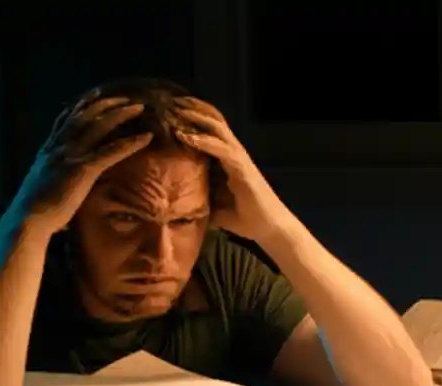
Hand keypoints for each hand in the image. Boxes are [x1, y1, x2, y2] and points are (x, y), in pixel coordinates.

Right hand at [4, 96, 152, 237]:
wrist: (27, 220)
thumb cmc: (32, 212)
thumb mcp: (41, 186)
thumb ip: (51, 177)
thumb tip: (58, 183)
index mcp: (47, 151)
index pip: (64, 121)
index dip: (80, 106)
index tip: (94, 96)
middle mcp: (58, 148)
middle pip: (83, 116)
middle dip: (104, 104)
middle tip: (123, 98)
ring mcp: (70, 156)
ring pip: (98, 126)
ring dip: (120, 114)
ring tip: (137, 107)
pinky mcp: (82, 170)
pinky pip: (111, 151)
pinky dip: (130, 143)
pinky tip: (146, 137)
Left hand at [171, 97, 299, 246]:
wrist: (269, 228)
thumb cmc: (245, 218)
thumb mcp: (214, 208)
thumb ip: (200, 200)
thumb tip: (176, 206)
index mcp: (228, 159)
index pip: (210, 130)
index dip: (193, 117)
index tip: (172, 109)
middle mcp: (234, 153)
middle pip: (214, 121)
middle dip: (193, 109)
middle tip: (172, 100)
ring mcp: (239, 158)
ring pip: (217, 128)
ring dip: (196, 118)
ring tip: (177, 109)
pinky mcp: (242, 168)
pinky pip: (221, 149)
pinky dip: (203, 141)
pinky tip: (186, 136)